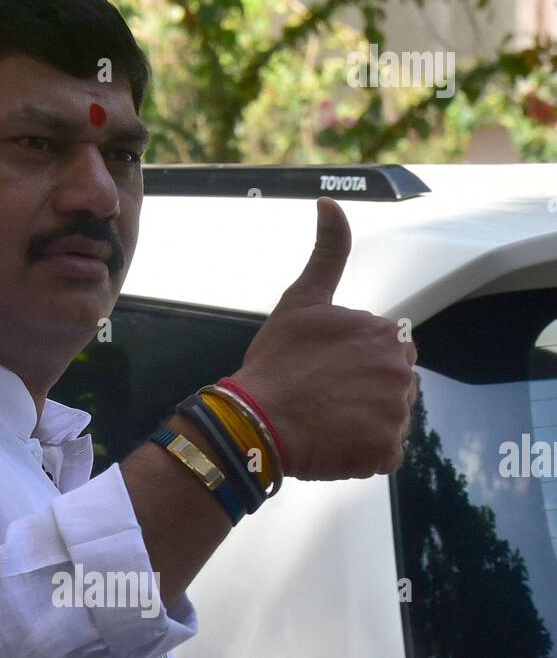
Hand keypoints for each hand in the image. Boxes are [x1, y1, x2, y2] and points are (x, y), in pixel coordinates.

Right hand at [230, 198, 417, 481]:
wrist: (256, 420)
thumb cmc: (276, 362)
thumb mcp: (302, 300)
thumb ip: (328, 252)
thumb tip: (329, 202)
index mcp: (388, 334)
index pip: (387, 356)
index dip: (355, 368)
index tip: (325, 375)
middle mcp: (402, 371)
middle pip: (392, 389)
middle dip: (364, 396)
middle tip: (324, 402)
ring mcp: (397, 413)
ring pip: (388, 422)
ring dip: (363, 426)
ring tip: (326, 424)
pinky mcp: (387, 451)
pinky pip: (383, 456)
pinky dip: (361, 456)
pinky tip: (333, 444)